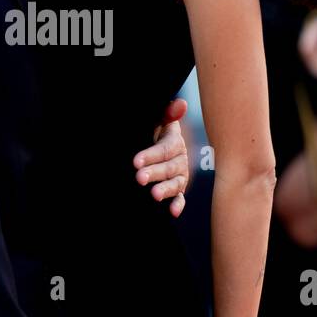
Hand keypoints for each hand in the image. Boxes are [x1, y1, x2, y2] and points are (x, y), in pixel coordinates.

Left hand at [133, 97, 188, 216]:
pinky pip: (180, 197)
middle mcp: (180, 159)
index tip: (136, 162)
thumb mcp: (158, 120)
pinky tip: (172, 212)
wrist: (151, 142)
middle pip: (169, 167)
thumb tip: (181, 104)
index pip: (165, 149)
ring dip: (166, 189)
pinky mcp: (178, 189)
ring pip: (176, 183)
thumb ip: (167, 113)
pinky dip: (178, 204)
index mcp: (174, 141)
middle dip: (154, 173)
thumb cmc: (153, 130)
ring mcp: (180, 175)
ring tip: (154, 194)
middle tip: (139, 178)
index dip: (151, 155)